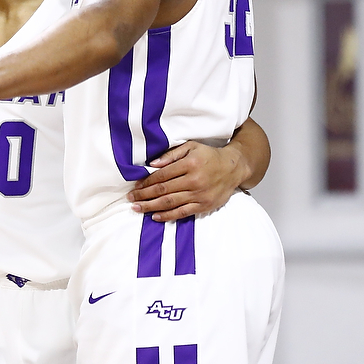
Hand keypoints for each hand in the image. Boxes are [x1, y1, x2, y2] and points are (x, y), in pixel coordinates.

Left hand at [129, 141, 248, 221]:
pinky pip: (182, 213)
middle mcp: (194, 180)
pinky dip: (167, 216)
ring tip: (137, 208)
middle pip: (163, 190)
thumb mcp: (191, 147)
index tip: (135, 186)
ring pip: (170, 203)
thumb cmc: (209, 156)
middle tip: (131, 198)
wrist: (233, 168)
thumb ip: (171, 154)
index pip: (162, 175)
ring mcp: (199, 195)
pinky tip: (155, 216)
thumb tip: (152, 164)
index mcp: (189, 164)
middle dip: (144, 195)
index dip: (146, 181)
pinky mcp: (204, 205)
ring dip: (151, 206)